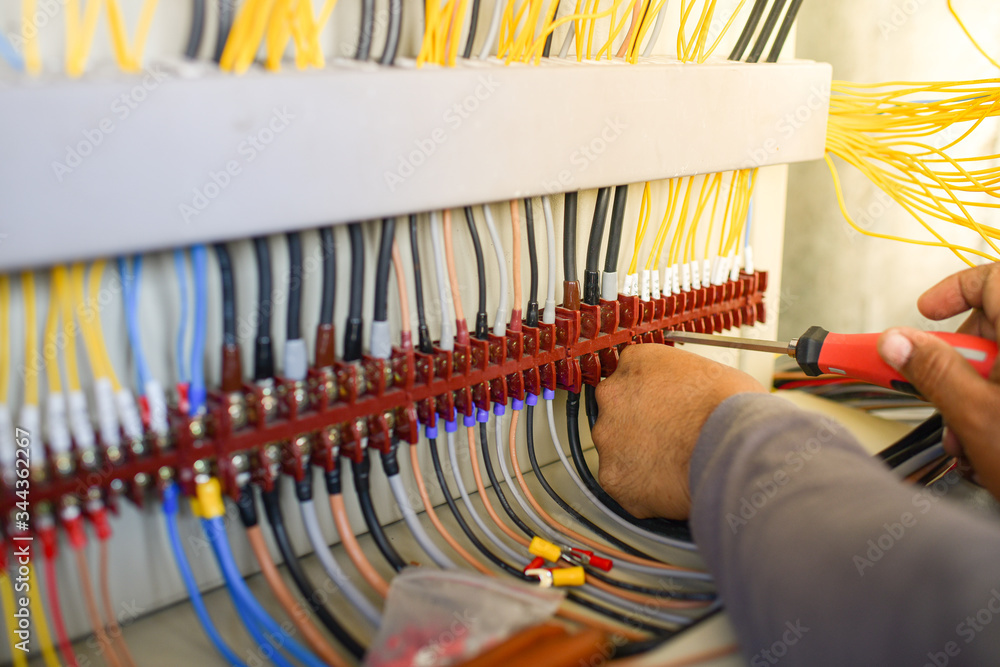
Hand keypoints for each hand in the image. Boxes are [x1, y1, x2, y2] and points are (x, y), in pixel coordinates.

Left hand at [591, 344, 764, 519]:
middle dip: (640, 428)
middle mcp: (612, 394)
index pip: (631, 375)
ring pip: (617, 450)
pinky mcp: (613, 476)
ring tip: (675, 467)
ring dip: (639, 459)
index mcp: (636, 361)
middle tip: (671, 441)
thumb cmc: (732, 409)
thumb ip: (681, 383)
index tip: (665, 410)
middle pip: (617, 412)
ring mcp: (608, 436)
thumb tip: (687, 398)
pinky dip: (643, 490)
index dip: (652, 397)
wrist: (732, 446)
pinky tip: (670, 487)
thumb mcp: (708, 371)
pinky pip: (624, 484)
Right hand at [877, 262, 999, 497]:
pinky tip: (987, 440)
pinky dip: (996, 406)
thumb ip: (933, 370)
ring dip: (974, 391)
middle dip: (958, 354)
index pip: (993, 278)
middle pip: (996, 322)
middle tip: (941, 382)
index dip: (955, 289)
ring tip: (965, 431)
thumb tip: (897, 342)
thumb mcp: (976, 414)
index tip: (925, 311)